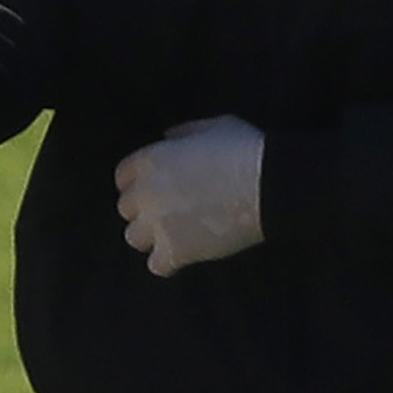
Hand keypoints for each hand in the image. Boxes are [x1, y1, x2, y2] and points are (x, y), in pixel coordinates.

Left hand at [115, 117, 267, 272]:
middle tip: (168, 213)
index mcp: (152, 159)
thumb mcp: (214, 127)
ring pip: (134, 238)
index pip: (123, 176)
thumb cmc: (246, 150)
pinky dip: (168, 264)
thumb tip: (169, 137)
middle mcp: (147, 192)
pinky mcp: (175, 251)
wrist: (269, 184)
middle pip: (127, 209)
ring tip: (174, 236)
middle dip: (145, 210)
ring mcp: (158, 223)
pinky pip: (157, 266)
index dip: (139, 183)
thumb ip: (185, 133)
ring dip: (151, 237)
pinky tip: (183, 258)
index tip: (154, 189)